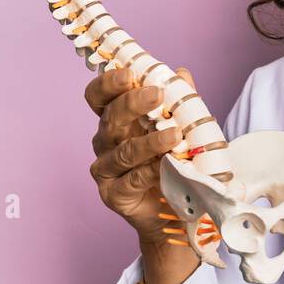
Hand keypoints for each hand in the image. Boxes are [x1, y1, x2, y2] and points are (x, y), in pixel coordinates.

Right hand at [84, 65, 195, 241]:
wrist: (179, 210)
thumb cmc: (176, 162)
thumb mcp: (182, 128)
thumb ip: (180, 102)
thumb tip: (181, 74)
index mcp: (117, 121)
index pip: (100, 97)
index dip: (108, 84)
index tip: (128, 73)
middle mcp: (106, 142)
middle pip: (109, 119)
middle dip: (132, 103)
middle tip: (156, 94)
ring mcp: (107, 169)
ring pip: (123, 151)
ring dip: (149, 142)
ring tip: (174, 135)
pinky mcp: (113, 194)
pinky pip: (132, 179)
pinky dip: (151, 171)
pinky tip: (168, 165)